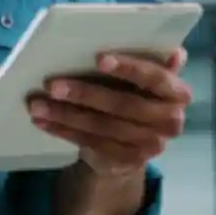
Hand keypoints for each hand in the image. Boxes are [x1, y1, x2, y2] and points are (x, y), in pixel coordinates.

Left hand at [28, 49, 191, 176]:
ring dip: (65, 114)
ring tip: (37, 104)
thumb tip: (176, 53)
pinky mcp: (127, 161)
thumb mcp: (144, 79)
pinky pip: (91, 144)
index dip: (129, 68)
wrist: (133, 142)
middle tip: (52, 84)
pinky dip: (64, 131)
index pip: (156, 78)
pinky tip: (43, 121)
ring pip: (102, 127)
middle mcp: (170, 122)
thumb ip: (154, 63)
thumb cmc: (135, 96)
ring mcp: (150, 146)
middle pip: (123, 105)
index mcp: (178, 94)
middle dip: (85, 94)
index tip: (99, 59)